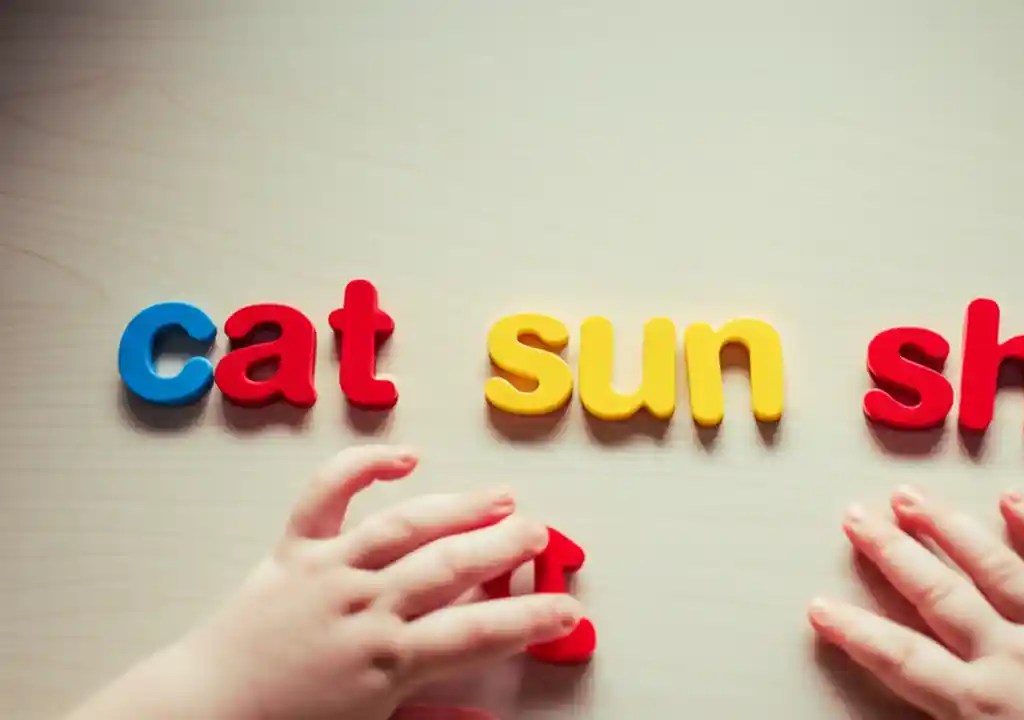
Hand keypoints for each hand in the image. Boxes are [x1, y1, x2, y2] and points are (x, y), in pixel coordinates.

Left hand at [68, 445, 582, 719]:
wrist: (202, 715)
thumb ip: (435, 717)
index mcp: (387, 660)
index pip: (480, 634)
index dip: (532, 619)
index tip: (566, 610)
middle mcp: (364, 607)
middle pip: (451, 566)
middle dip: (506, 546)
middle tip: (541, 536)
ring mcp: (329, 571)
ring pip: (406, 526)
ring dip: (459, 506)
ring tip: (500, 496)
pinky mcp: (295, 551)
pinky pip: (328, 497)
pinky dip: (364, 469)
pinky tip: (402, 457)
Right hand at [809, 487, 1023, 719]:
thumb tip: (908, 693)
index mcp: (980, 705)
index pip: (901, 659)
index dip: (856, 631)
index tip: (820, 606)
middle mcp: (1011, 658)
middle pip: (937, 594)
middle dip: (891, 552)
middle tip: (856, 517)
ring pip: (993, 568)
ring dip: (949, 527)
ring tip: (912, 497)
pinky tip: (1014, 500)